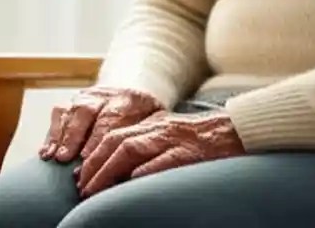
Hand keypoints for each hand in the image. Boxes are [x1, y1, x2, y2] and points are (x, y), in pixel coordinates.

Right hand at [39, 87, 162, 162]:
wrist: (134, 88)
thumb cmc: (146, 117)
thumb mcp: (155, 123)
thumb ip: (143, 139)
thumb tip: (136, 171)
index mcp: (129, 100)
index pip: (111, 118)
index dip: (98, 137)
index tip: (88, 158)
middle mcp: (105, 95)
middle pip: (87, 112)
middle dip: (76, 137)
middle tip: (68, 160)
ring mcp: (87, 96)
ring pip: (71, 111)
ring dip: (62, 136)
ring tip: (54, 157)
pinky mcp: (73, 100)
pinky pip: (58, 113)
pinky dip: (51, 133)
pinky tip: (46, 152)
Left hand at [75, 111, 243, 197]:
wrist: (235, 131)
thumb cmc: (201, 142)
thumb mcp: (168, 138)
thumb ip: (146, 148)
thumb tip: (119, 173)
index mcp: (151, 124)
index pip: (113, 136)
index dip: (93, 156)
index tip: (79, 176)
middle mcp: (157, 128)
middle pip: (115, 142)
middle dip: (94, 165)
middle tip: (82, 188)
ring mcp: (172, 139)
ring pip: (131, 149)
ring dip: (108, 170)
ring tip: (95, 190)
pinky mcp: (188, 152)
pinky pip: (162, 159)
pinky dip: (144, 170)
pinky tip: (129, 183)